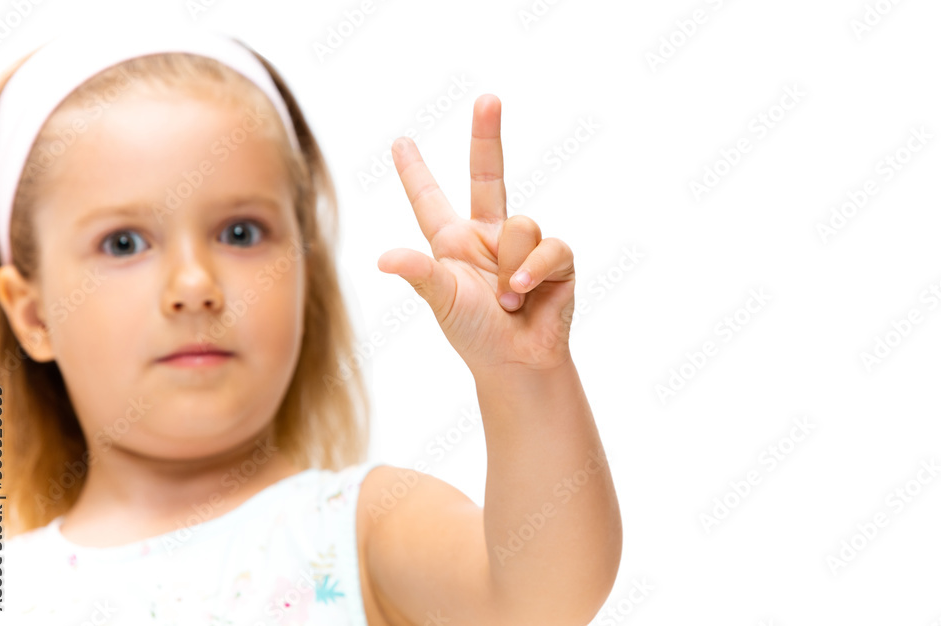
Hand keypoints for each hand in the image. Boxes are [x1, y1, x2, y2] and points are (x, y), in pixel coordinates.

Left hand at [377, 94, 575, 374]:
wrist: (518, 362)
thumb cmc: (474, 334)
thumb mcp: (443, 301)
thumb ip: (421, 274)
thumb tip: (384, 259)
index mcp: (453, 242)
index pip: (430, 199)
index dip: (415, 171)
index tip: (399, 142)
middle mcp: (487, 235)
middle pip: (488, 173)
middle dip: (488, 135)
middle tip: (488, 99)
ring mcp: (523, 245)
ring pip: (521, 225)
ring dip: (511, 265)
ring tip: (507, 298)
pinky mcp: (556, 260)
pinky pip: (550, 246)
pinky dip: (535, 269)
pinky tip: (526, 293)